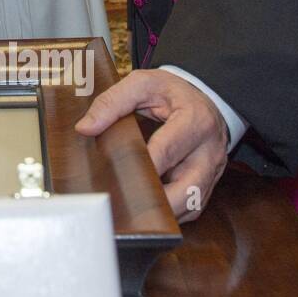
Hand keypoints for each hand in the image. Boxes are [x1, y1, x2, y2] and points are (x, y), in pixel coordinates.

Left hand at [76, 68, 228, 222]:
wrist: (206, 97)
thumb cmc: (171, 91)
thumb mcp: (142, 83)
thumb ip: (112, 102)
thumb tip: (85, 128)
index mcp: (195, 121)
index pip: (167, 151)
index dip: (142, 168)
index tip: (116, 179)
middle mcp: (209, 151)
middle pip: (188, 190)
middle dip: (155, 202)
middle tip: (122, 204)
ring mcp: (213, 170)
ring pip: (192, 206)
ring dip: (162, 212)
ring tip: (130, 212)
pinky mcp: (209, 183)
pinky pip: (192, 207)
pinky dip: (170, 212)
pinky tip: (146, 209)